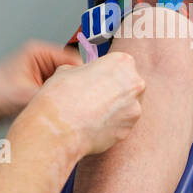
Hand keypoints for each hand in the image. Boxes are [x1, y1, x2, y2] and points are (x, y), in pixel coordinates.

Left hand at [0, 41, 81, 125]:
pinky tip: (51, 112)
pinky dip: (54, 102)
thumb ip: (57, 95)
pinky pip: (53, 94)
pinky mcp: (34, 87)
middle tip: (72, 104)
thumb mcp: (30, 95)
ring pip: (62, 85)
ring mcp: (37, 73)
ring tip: (58, 108)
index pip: (73, 59)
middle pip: (69, 72)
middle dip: (70, 88)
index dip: (82, 77)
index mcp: (38, 51)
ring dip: (61, 97)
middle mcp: (39, 59)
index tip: (87, 93)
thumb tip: (80, 98)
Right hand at [24, 51, 144, 157]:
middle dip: (114, 91)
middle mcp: (135, 84)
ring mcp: (134, 109)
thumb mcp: (68, 69)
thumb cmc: (60, 97)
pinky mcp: (128, 131)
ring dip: (113, 109)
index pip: (119, 65)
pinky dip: (109, 126)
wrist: (57, 128)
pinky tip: (92, 126)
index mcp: (122, 62)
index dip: (105, 73)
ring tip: (90, 114)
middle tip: (93, 98)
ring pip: (126, 107)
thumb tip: (85, 76)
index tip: (95, 80)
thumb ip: (85, 70)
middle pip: (128, 85)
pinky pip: (120, 126)